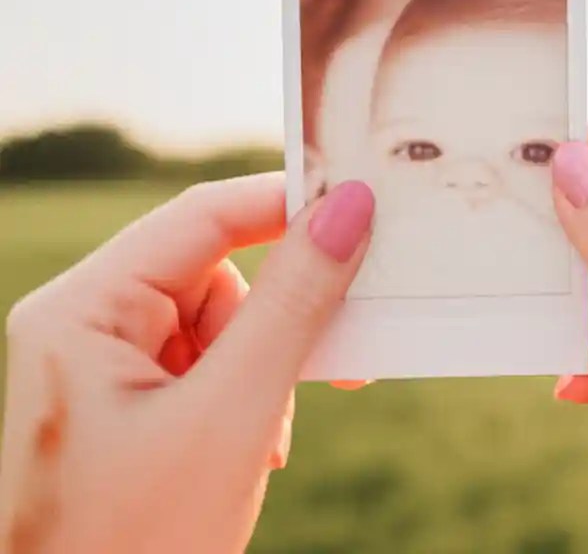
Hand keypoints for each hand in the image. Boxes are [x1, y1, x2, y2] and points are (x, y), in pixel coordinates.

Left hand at [0, 174, 373, 553]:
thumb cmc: (138, 541)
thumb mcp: (234, 412)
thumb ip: (295, 303)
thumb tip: (347, 211)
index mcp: (81, 311)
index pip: (201, 218)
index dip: (286, 208)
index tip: (364, 210)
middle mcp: (82, 326)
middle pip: (215, 272)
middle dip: (276, 323)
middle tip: (329, 362)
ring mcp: (100, 368)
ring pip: (221, 323)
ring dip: (263, 371)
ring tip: (261, 438)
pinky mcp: (126, 404)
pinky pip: (208, 365)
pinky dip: (245, 396)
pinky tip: (249, 447)